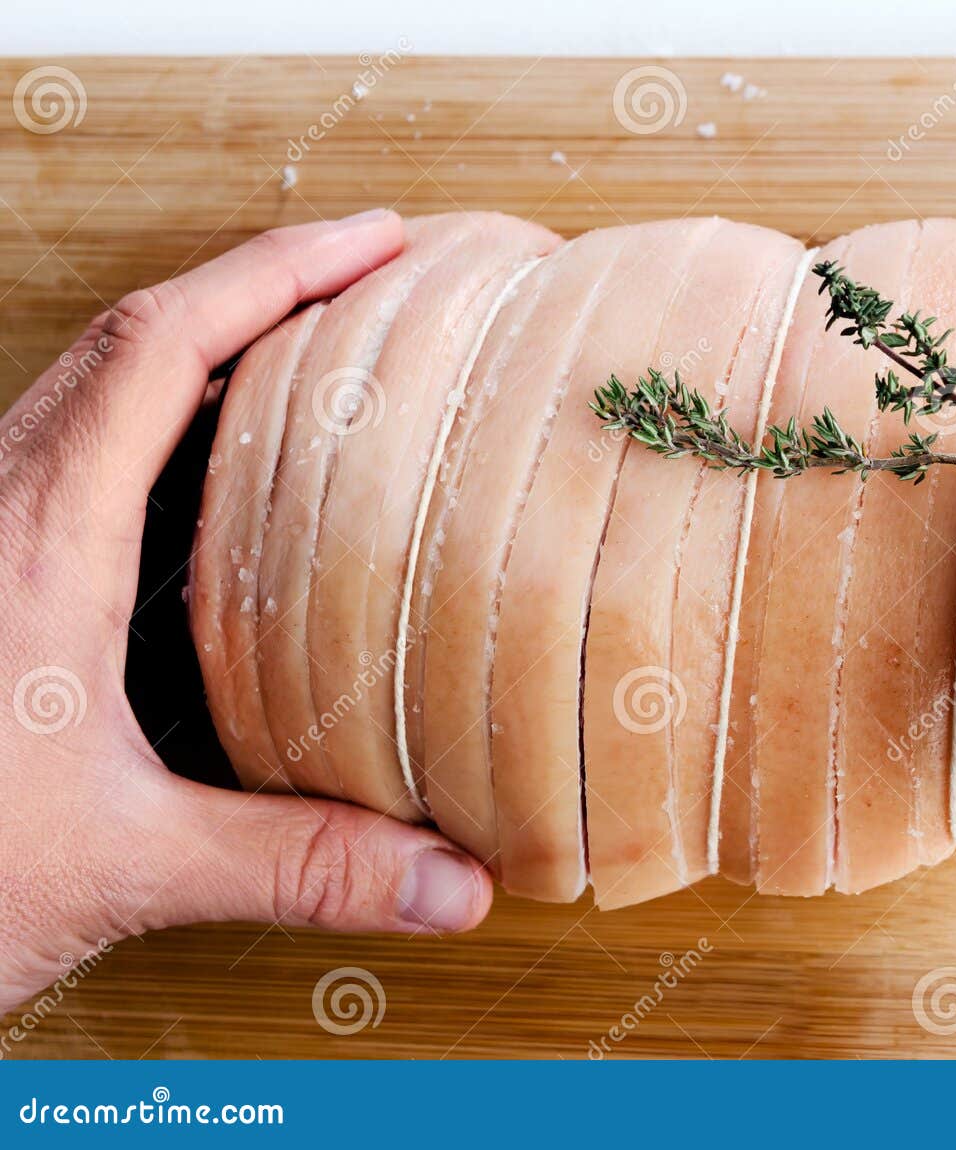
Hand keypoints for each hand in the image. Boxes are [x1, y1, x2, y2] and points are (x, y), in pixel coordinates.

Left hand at [0, 212, 492, 1014]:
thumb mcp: (124, 866)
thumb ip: (298, 866)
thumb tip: (455, 884)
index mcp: (37, 544)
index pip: (163, 349)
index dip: (274, 272)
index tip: (375, 239)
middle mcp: (1, 511)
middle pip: (133, 335)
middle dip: (258, 279)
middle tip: (371, 272)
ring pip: (98, 383)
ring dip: (208, 336)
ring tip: (317, 339)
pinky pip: (79, 445)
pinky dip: (168, 412)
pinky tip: (227, 465)